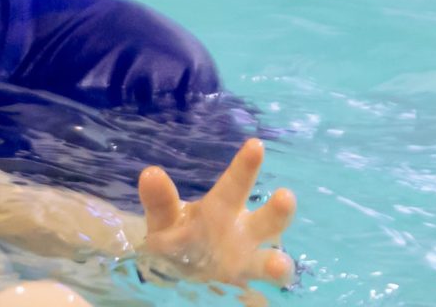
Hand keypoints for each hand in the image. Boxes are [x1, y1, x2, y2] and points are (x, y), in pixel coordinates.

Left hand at [137, 139, 296, 289]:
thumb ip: (160, 201)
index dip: (245, 166)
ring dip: (276, 265)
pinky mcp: (242, 292)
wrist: (179, 275)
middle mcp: (244, 235)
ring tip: (280, 267)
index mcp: (223, 209)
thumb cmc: (179, 238)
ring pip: (268, 263)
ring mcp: (246, 266)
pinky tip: (258, 302)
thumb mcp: (164, 220)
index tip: (255, 144)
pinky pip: (254, 298)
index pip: (235, 185)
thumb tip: (150, 173)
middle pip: (267, 222)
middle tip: (285, 197)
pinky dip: (257, 301)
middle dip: (278, 211)